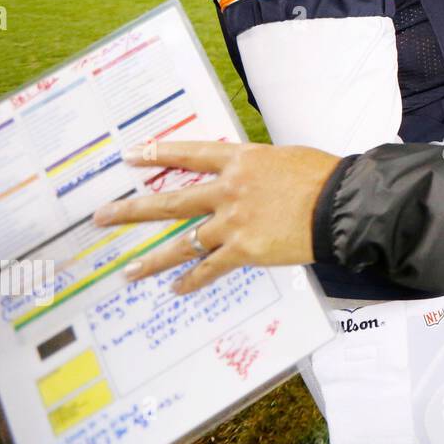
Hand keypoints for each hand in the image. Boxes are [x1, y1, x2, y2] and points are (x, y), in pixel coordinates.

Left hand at [92, 140, 340, 293]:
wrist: (341, 205)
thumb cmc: (322, 176)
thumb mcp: (284, 158)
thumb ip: (257, 168)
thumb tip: (245, 177)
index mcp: (240, 160)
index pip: (188, 154)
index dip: (157, 154)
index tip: (130, 156)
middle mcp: (228, 189)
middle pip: (170, 201)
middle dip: (132, 210)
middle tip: (101, 217)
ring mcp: (233, 222)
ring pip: (183, 243)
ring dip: (153, 258)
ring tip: (128, 271)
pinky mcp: (245, 250)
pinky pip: (210, 268)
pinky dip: (192, 281)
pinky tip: (177, 289)